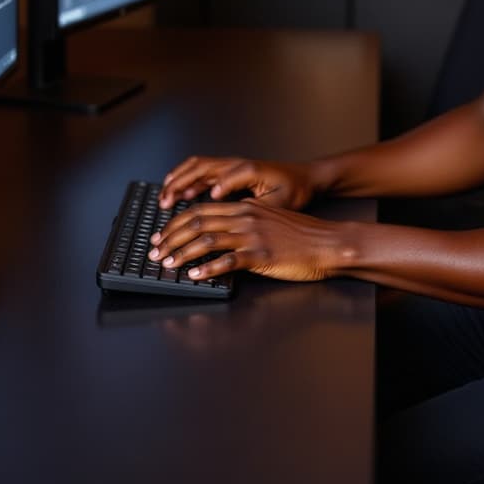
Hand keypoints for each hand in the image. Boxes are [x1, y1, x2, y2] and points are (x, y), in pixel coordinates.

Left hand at [148, 199, 352, 282]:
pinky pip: (228, 261)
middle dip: (171, 238)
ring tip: (167, 264)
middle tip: (155, 251)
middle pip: (197, 222)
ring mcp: (252, 236)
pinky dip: (208, 269)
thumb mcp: (271, 219)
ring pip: (207, 240)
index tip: (162, 235)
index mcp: (246, 208)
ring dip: (182, 253)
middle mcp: (246, 217)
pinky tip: (195, 276)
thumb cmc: (302, 235)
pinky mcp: (261, 255)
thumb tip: (223, 231)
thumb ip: (247, 221)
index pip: (201, 210)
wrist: (327, 243)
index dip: (177, 223)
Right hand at [158, 156, 314, 209]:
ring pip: (198, 167)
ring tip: (164, 196)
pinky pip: (203, 171)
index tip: (191, 202)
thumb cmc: (296, 189)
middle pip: (201, 168)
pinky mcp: (231, 170)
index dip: (204, 189)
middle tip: (164, 201)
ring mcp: (233, 165)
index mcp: (249, 170)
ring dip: (179, 179)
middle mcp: (237, 164)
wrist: (306, 177)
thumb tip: (235, 210)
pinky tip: (178, 193)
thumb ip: (259, 206)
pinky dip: (187, 180)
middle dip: (180, 183)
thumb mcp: (281, 201)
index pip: (221, 177)